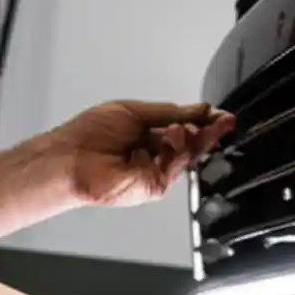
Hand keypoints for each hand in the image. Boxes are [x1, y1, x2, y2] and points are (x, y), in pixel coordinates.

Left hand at [45, 100, 235, 206]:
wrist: (70, 159)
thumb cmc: (88, 135)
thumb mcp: (134, 111)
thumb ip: (170, 112)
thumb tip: (198, 110)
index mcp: (149, 132)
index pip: (185, 126)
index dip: (204, 120)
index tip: (219, 114)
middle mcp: (155, 152)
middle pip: (193, 142)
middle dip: (210, 130)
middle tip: (224, 121)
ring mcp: (156, 170)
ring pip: (188, 154)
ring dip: (190, 137)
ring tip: (180, 128)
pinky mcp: (156, 185)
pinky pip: (177, 166)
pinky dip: (177, 150)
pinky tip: (172, 137)